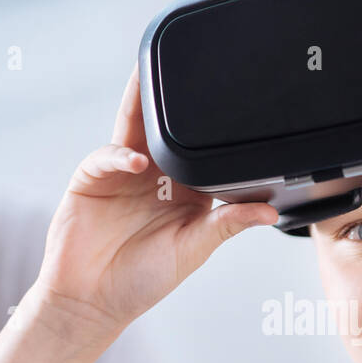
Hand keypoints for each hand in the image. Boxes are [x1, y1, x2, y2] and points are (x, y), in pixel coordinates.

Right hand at [33, 62, 277, 338]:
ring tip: (149, 80)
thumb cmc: (143, 280)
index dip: (212, 125)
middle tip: (183, 60)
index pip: (201, 147)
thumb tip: (270, 211)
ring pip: (132, 129)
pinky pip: (106, 157)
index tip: (231, 96)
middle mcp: (154, 175)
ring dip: (139, 104)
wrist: (91, 301)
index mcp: (184, 189)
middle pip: (164, 127)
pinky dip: (120, 155)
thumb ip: (227, 224)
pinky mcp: (91, 180)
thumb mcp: (194, 249)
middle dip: (169, 98)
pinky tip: (137, 160)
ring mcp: (121, 174)